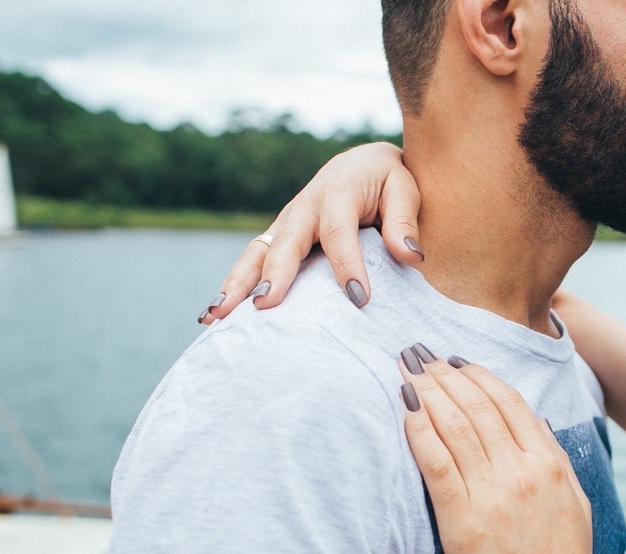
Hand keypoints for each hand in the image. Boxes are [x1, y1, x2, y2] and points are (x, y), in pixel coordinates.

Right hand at [200, 142, 423, 323]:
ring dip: (236, 284)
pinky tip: (214, 316)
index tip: (359, 299)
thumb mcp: (405, 190)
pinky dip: (233, 287)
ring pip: (257, 254)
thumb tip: (411, 256)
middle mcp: (304, 208)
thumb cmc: (388, 181)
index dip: (347, 264)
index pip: (339, 233)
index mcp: (337, 194)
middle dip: (273, 275)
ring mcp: (286, 224)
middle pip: (284, 243)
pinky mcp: (278, 238)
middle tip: (265, 306)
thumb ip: (405, 221)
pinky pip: (252, 262)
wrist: (364, 164)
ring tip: (217, 316)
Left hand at [396, 347, 595, 553]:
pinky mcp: (460, 522)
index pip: (509, 402)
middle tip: (420, 352)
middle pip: (477, 407)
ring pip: (454, 427)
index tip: (456, 360)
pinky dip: (419, 430)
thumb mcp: (574, 503)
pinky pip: (435, 463)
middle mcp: (520, 473)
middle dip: (446, 373)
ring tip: (408, 369)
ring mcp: (490, 496)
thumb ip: (555, 458)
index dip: (478, 375)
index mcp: (548, 465)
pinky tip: (406, 407)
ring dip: (429, 391)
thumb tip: (533, 420)